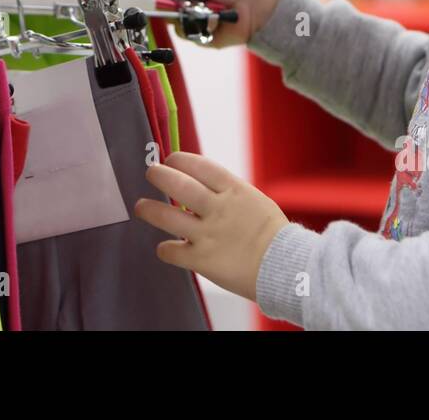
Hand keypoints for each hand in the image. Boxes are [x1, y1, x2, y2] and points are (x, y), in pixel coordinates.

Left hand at [134, 151, 289, 301]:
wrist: (287, 267)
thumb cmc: (272, 234)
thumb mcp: (253, 200)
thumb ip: (227, 193)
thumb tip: (201, 186)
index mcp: (234, 191)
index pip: (199, 166)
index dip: (180, 160)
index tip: (170, 159)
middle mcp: (218, 209)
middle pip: (179, 185)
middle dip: (159, 176)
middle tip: (151, 173)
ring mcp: (208, 235)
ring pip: (167, 217)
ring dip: (149, 210)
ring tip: (141, 207)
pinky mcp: (203, 260)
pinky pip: (172, 252)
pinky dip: (164, 249)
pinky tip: (165, 247)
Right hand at [153, 0, 283, 48]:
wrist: (258, 6)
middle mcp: (194, 8)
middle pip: (169, 12)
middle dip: (168, 9)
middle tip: (170, 5)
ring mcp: (200, 24)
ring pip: (178, 26)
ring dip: (186, 19)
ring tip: (201, 11)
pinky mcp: (207, 39)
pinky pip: (192, 37)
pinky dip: (199, 29)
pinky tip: (211, 22)